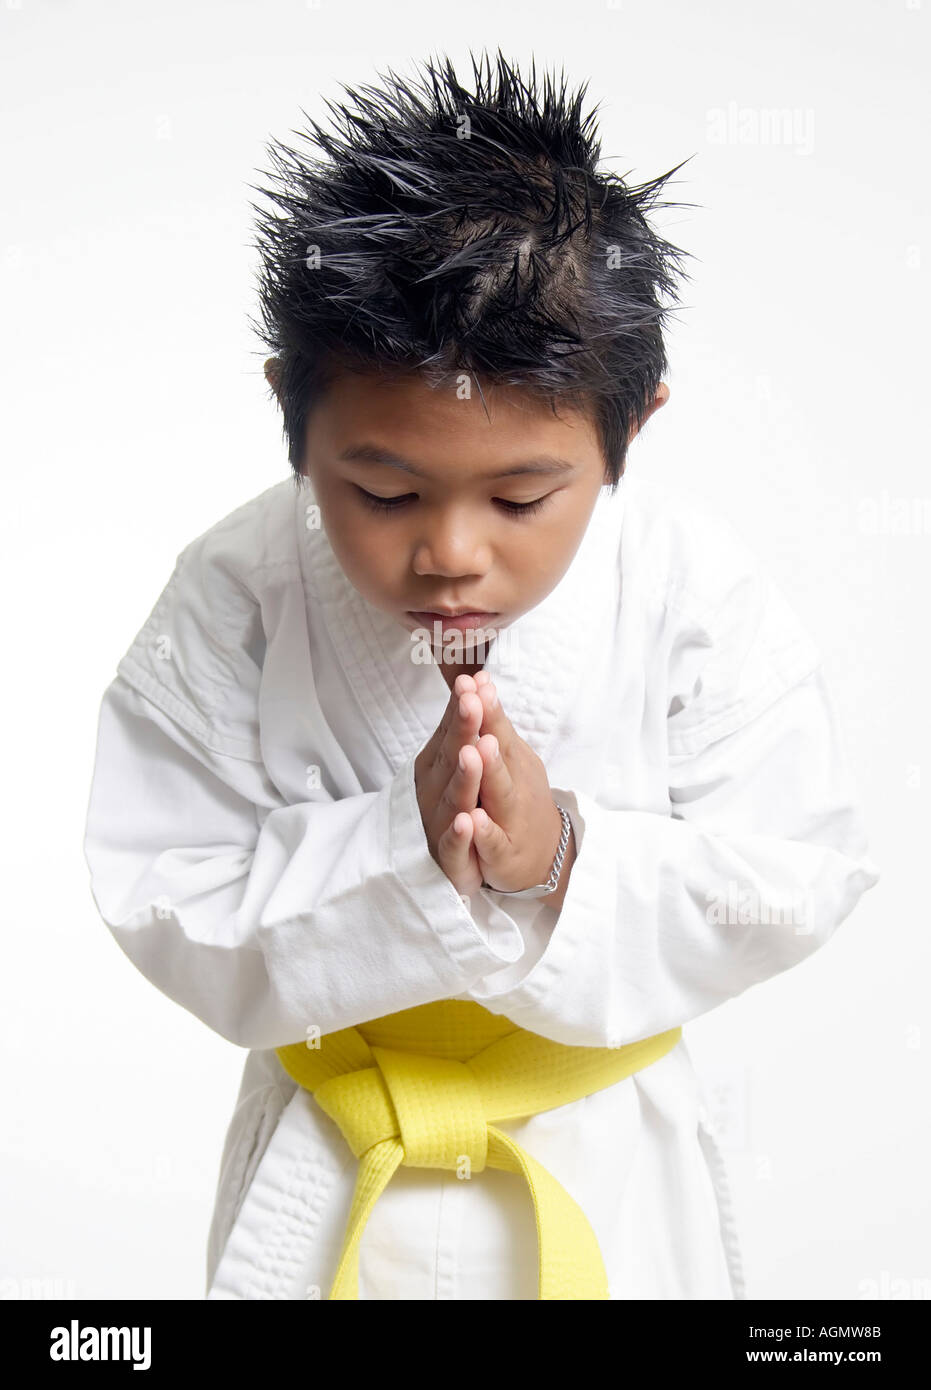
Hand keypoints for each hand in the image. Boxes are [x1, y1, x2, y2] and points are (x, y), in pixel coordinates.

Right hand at [414, 674, 485, 896]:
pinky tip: (468, 822)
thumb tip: (472, 680)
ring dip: (463, 776)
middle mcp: (436, 789)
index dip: (461, 707)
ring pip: (454, 798)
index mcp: (440, 764)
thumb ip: (458, 726)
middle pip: (452, 757)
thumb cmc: (457, 803)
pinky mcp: (449, 859)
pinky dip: (460, 836)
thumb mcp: (452, 763)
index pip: (452, 731)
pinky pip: (454, 847)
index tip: (473, 679)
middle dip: (462, 730)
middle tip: (471, 701)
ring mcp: (440, 824)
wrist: (453, 864)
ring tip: (472, 753)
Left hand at [466, 672, 574, 903]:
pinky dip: (481, 832)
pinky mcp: (502, 854)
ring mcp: (509, 819)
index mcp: (511, 760)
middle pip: (499, 754)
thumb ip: (494, 723)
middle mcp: (514, 785)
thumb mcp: (512, 759)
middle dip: (485, 728)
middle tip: (474, 701)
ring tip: (475, 750)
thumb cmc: (519, 798)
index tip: (473, 678)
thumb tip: (480, 678)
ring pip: (498, 794)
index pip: (497, 727)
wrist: (546, 856)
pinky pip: (491, 843)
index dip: (485, 704)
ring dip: (486, 772)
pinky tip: (471, 820)